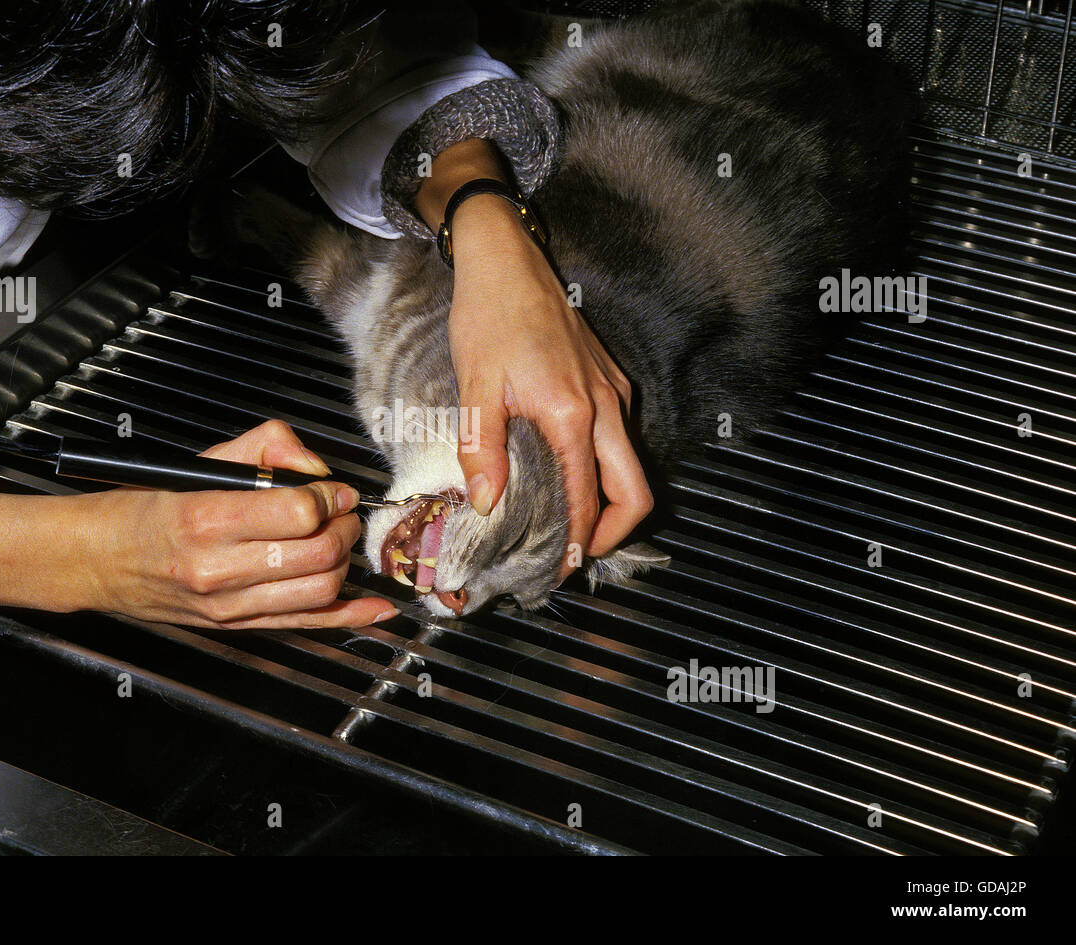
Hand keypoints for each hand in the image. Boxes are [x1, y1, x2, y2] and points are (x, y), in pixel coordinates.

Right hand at [0, 420, 396, 629]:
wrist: (94, 559)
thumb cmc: (142, 507)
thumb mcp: (199, 461)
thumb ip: (263, 448)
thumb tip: (311, 463)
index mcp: (206, 519)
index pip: (297, 512)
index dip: (328, 495)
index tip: (332, 488)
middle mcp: (218, 570)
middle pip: (317, 554)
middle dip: (344, 527)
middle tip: (342, 511)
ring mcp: (227, 606)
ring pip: (318, 591)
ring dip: (345, 562)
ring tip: (338, 538)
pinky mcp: (234, 627)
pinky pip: (305, 625)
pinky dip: (348, 618)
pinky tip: (376, 608)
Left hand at [414, 140, 653, 580]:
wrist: (507, 258)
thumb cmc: (489, 315)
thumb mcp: (475, 385)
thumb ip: (482, 448)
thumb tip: (485, 503)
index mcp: (574, 413)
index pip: (587, 498)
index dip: (577, 542)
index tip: (560, 569)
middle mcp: (607, 406)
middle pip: (634, 491)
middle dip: (611, 534)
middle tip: (575, 556)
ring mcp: (614, 391)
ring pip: (630, 466)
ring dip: (608, 502)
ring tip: (568, 524)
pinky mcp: (609, 379)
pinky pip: (619, 438)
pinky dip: (604, 469)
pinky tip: (566, 474)